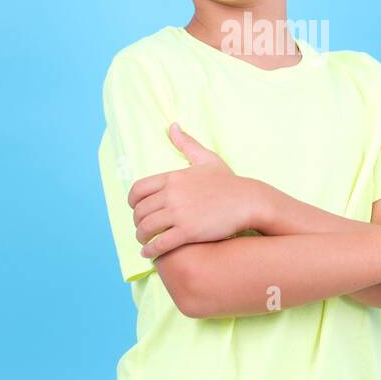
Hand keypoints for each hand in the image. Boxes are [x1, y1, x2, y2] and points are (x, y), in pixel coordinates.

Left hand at [128, 123, 260, 258]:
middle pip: (140, 211)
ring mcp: (179, 213)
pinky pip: (160, 243)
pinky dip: (150, 250)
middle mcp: (172, 194)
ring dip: (141, 238)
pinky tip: (150, 253)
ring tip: (145, 243)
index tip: (136, 209)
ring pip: (146, 228)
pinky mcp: (188, 231)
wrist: (248, 201)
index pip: (138, 189)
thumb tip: (172, 126)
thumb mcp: (207, 159)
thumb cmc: (229, 182)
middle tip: (142, 229)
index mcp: (173, 178)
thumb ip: (186, 143)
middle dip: (137, 222)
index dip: (132, 202)